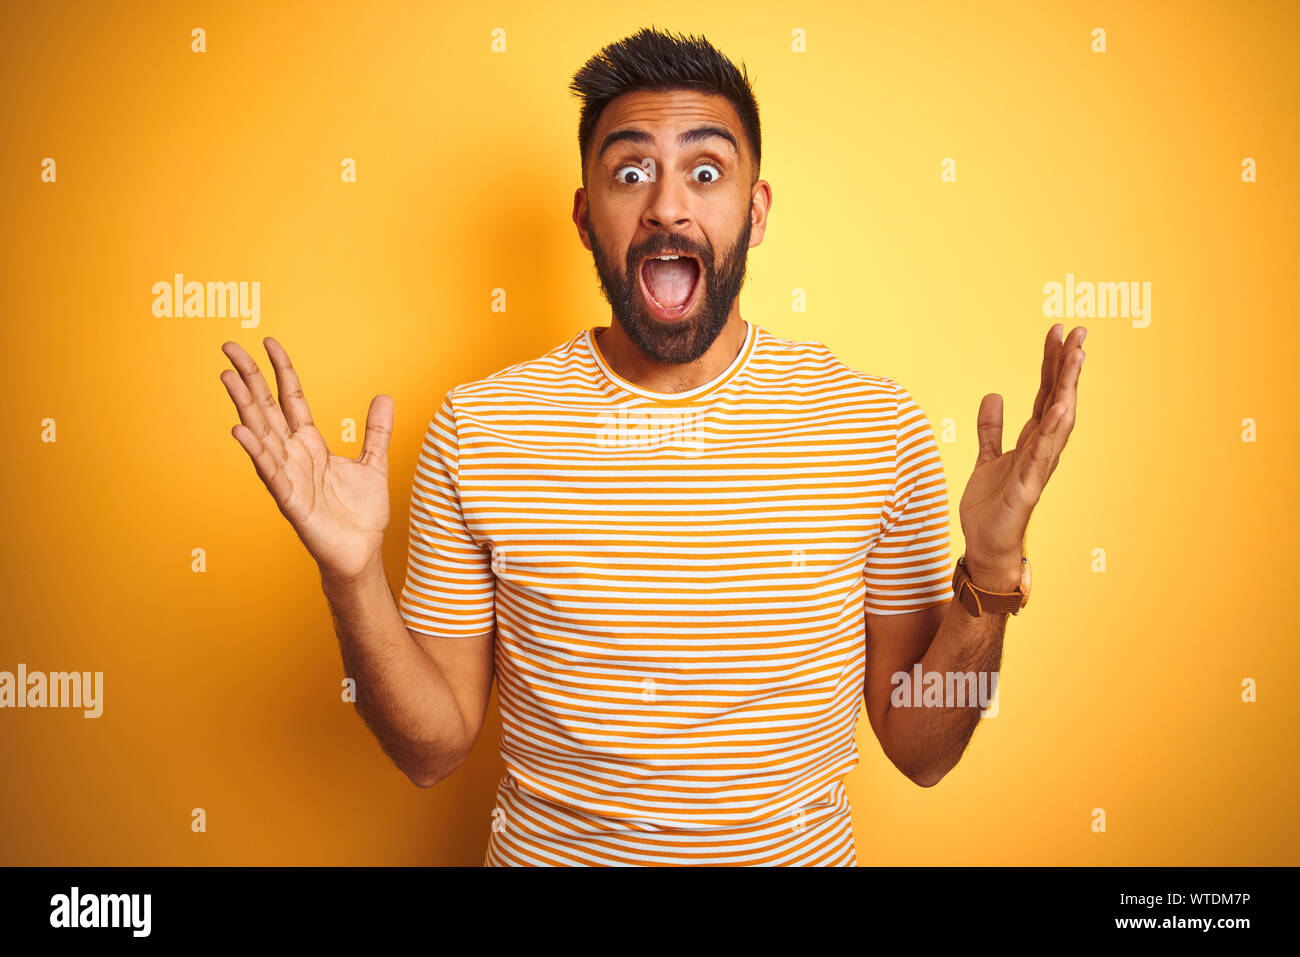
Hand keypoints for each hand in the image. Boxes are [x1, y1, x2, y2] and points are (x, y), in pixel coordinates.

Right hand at [220, 337, 393, 582]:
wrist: (362, 554)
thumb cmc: (361, 515)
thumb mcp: (374, 464)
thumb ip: (377, 431)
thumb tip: (385, 396)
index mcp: (311, 444)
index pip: (291, 399)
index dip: (281, 370)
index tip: (268, 342)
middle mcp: (294, 456)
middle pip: (267, 409)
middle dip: (249, 378)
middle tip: (229, 347)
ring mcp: (289, 476)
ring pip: (262, 434)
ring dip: (244, 406)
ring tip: (228, 377)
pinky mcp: (290, 501)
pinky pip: (270, 473)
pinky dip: (256, 452)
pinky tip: (239, 431)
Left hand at [958, 323, 1085, 585]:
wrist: (984, 545)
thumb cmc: (990, 506)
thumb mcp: (985, 458)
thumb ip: (991, 429)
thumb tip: (994, 395)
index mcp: (1032, 440)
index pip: (1046, 394)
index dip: (1052, 364)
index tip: (1058, 332)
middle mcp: (1042, 449)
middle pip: (1058, 399)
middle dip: (1068, 366)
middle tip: (1079, 331)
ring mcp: (1038, 466)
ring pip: (1058, 420)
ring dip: (1068, 387)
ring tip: (1077, 356)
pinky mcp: (1028, 486)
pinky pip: (1042, 453)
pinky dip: (1052, 429)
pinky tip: (1061, 406)